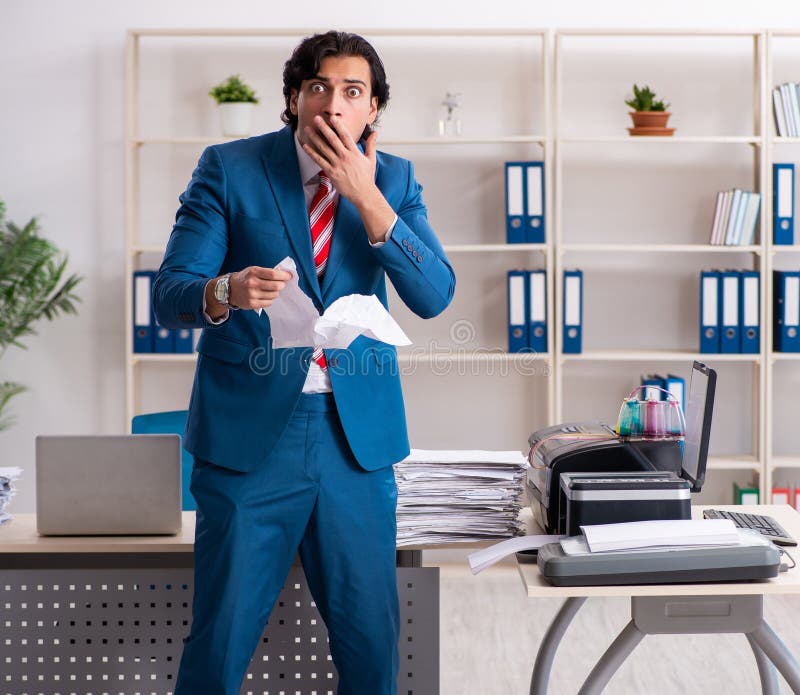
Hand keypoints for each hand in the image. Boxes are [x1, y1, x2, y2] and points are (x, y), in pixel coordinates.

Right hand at [228, 266, 291, 309]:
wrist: (230, 289)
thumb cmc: (246, 278)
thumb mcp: (253, 270)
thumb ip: (267, 272)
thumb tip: (284, 275)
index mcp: (253, 272)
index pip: (273, 274)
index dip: (284, 276)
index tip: (289, 276)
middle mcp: (252, 283)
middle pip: (276, 286)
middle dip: (282, 285)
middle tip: (282, 284)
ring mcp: (252, 295)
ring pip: (274, 295)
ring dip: (276, 292)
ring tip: (272, 290)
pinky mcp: (252, 304)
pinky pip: (269, 303)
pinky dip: (270, 299)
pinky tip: (266, 296)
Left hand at [303, 116, 395, 243]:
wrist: (363, 194)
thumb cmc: (367, 177)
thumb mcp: (371, 159)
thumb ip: (371, 144)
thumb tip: (375, 133)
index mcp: (354, 152)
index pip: (345, 135)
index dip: (338, 125)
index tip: (332, 117)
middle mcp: (345, 157)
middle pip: (332, 139)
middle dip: (323, 128)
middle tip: (316, 118)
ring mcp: (337, 165)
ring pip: (324, 148)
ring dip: (315, 138)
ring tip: (307, 129)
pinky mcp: (331, 173)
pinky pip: (319, 161)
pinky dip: (312, 153)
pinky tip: (306, 146)